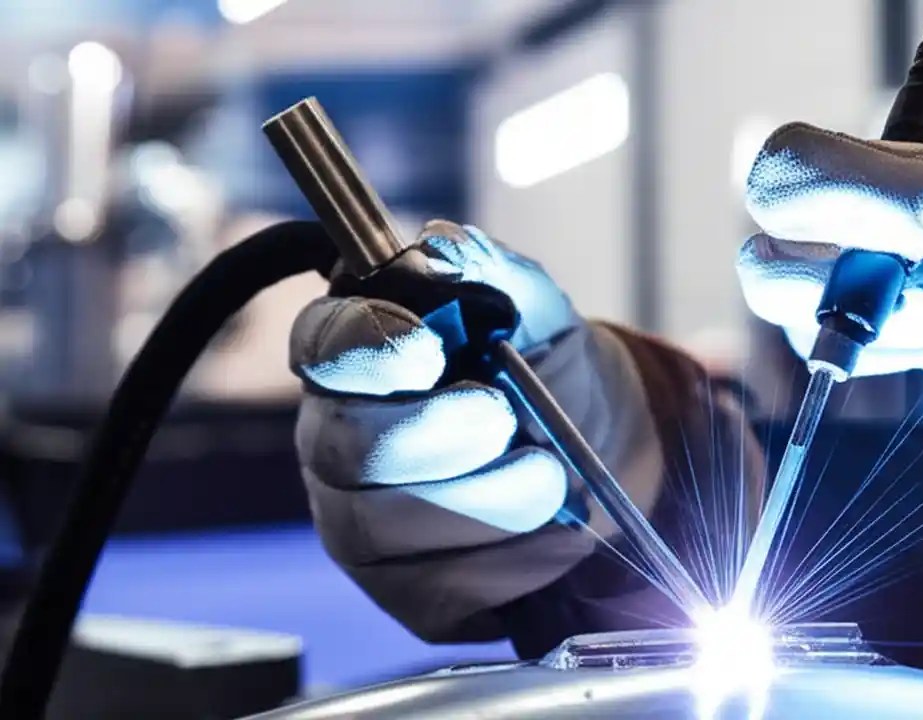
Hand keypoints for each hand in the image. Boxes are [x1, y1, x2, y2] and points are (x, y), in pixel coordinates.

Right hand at [290, 220, 661, 636]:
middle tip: (503, 417)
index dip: (365, 347)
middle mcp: (337, 438)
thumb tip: (442, 247)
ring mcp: (360, 520)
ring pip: (389, 523)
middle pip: (344, 446)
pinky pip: (439, 587)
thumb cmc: (546, 370)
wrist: (597, 454)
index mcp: (359, 355)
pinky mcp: (401, 588)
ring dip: (487, 500)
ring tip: (552, 477)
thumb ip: (496, 272)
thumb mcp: (539, 312)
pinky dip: (511, 561)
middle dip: (433, 433)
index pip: (322, 345)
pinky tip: (551, 534)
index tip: (428, 344)